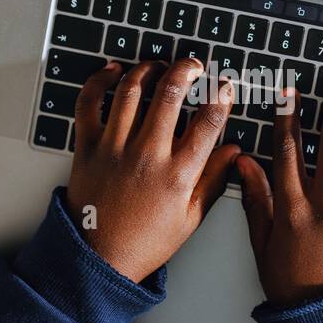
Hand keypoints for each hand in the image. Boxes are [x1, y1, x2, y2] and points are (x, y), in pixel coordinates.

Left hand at [66, 58, 237, 281]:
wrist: (96, 258)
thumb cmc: (144, 242)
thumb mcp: (189, 218)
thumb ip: (213, 180)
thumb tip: (234, 152)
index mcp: (177, 174)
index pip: (207, 122)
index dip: (220, 97)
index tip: (225, 84)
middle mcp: (147, 154)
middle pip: (171, 94)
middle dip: (186, 70)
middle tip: (193, 64)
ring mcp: (114, 147)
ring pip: (133, 90)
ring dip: (149, 68)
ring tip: (159, 65)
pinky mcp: (88, 146)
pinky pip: (90, 102)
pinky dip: (101, 80)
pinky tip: (115, 71)